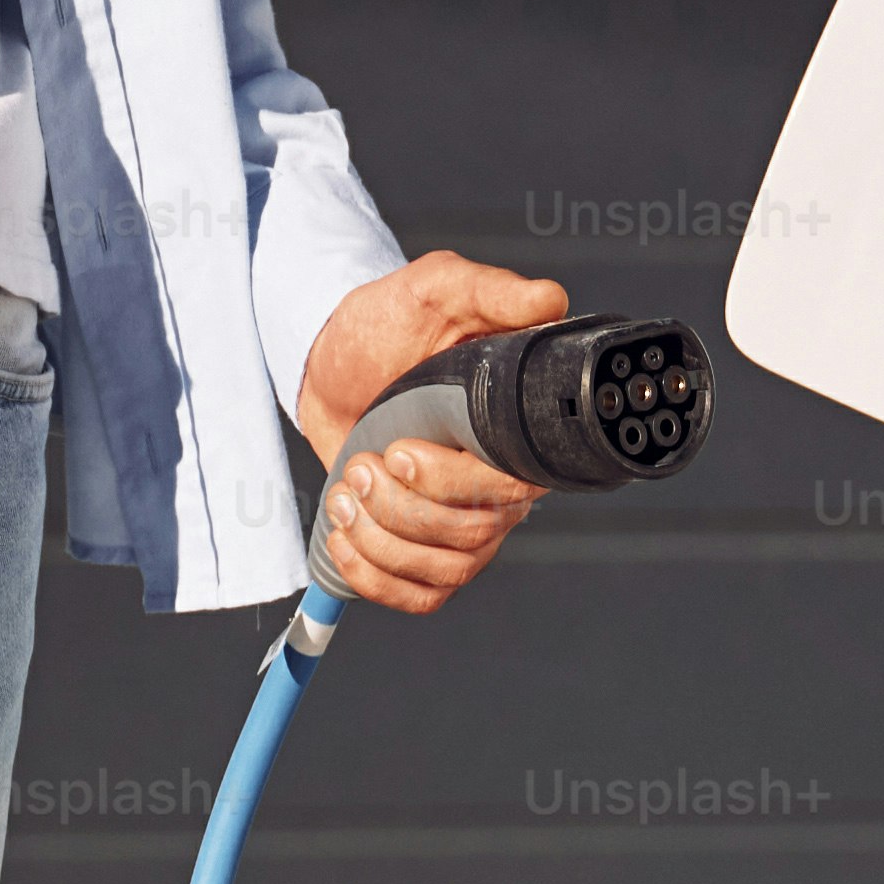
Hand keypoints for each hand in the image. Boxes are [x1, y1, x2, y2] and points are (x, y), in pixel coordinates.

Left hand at [294, 252, 568, 612]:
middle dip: (401, 510)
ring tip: (343, 494)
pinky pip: (422, 594)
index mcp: (512, 433)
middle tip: (359, 467)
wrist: (334, 355)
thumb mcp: (436, 289)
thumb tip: (549, 300)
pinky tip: (345, 542)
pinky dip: (377, 580)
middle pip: (470, 537)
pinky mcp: (425, 547)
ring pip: (444, 571)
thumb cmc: (390, 321)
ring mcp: (464, 523)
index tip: (398, 451)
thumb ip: (491, 291)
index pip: (506, 488)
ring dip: (380, 542)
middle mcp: (499, 487)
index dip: (449, 482)